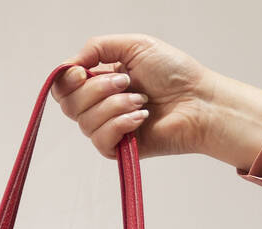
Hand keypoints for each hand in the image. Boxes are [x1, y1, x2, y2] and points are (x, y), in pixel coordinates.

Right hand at [52, 33, 213, 159]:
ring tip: (142, 101)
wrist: (197, 101)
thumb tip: (72, 64)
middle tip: (127, 82)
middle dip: (96, 90)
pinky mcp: (118, 149)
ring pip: (86, 122)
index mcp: (100, 80)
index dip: (67, 80)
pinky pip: (101, 139)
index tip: (83, 72)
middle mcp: (100, 105)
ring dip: (115, 106)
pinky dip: (120, 124)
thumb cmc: (174, 73)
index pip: (64, 86)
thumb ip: (97, 47)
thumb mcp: (134, 45)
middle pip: (69, 105)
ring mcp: (108, 128)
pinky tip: (141, 117)